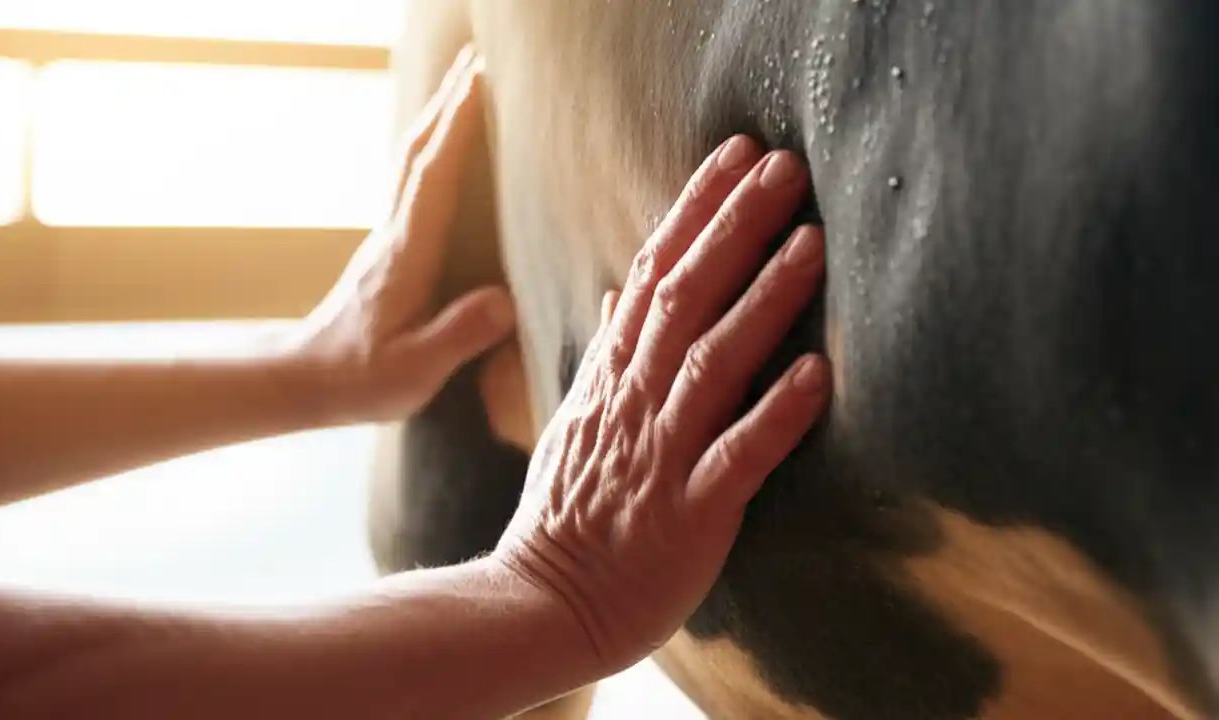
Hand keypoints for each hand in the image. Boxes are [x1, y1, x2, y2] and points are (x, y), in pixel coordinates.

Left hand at [287, 48, 513, 423]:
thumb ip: (458, 335)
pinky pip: (415, 179)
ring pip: (413, 159)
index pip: (434, 179)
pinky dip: (434, 146)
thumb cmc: (360, 379)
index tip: (480, 83)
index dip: (458, 129)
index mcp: (406, 255)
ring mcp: (390, 236)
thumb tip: (506, 302)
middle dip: (449, 103)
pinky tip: (447, 143)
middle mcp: (395, 233)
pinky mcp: (392, 246)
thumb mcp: (414, 370)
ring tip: (466, 83)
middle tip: (478, 59)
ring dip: (439, 117)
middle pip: (419, 151)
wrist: (307, 380)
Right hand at [494, 137, 828, 672]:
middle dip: (733, 228)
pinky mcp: (689, 514)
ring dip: (762, 303)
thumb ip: (604, 351)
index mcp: (610, 377)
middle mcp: (633, 402)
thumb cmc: (570, 514)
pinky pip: (735, 457)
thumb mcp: (577, 419)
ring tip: (811, 246)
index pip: (653, 273)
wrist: (540, 604)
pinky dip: (775, 414)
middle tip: (783, 167)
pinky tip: (819, 375)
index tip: (736, 154)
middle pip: (683, 298)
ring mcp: (660, 455)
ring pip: (711, 362)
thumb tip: (621, 290)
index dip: (695, 210)